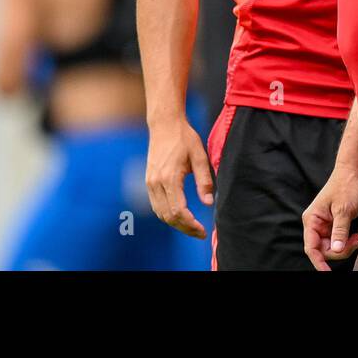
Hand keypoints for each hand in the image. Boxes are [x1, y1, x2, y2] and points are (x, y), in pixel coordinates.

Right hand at [145, 116, 213, 238]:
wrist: (164, 124)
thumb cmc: (184, 138)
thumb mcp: (199, 156)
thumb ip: (204, 180)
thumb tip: (208, 203)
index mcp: (169, 178)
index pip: (178, 211)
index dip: (191, 225)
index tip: (203, 230)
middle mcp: (156, 183)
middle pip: (168, 217)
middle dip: (185, 228)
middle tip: (200, 233)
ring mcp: (150, 183)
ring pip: (160, 213)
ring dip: (176, 224)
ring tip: (192, 227)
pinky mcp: (148, 181)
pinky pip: (156, 206)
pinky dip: (167, 215)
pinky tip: (180, 216)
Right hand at [302, 164, 357, 270]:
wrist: (354, 172)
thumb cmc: (346, 185)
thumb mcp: (344, 210)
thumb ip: (340, 231)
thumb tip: (336, 250)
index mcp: (312, 219)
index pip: (311, 247)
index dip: (319, 262)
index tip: (327, 272)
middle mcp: (316, 223)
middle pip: (323, 250)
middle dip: (340, 251)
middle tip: (354, 242)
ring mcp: (325, 225)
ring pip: (332, 247)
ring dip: (346, 247)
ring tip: (357, 237)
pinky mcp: (334, 224)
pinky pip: (339, 240)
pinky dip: (348, 241)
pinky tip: (356, 235)